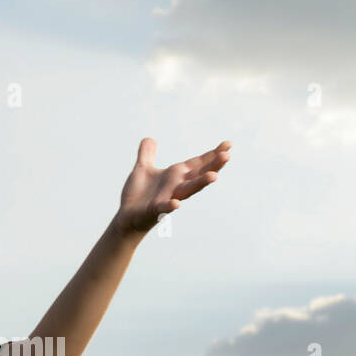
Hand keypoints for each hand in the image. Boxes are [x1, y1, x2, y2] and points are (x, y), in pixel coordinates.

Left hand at [116, 138, 231, 234]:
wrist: (126, 216)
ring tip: (214, 176)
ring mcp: (168, 198)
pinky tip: (176, 203)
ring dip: (200, 183)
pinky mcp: (155, 210)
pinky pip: (164, 208)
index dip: (212, 154)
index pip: (198, 163)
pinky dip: (170, 206)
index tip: (229, 143)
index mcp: (175, 175)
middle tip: (227, 155)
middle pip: (199, 174)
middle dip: (213, 166)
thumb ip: (147, 155)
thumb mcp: (142, 169)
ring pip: (188, 190)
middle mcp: (176, 186)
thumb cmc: (138, 194)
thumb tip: (149, 138)